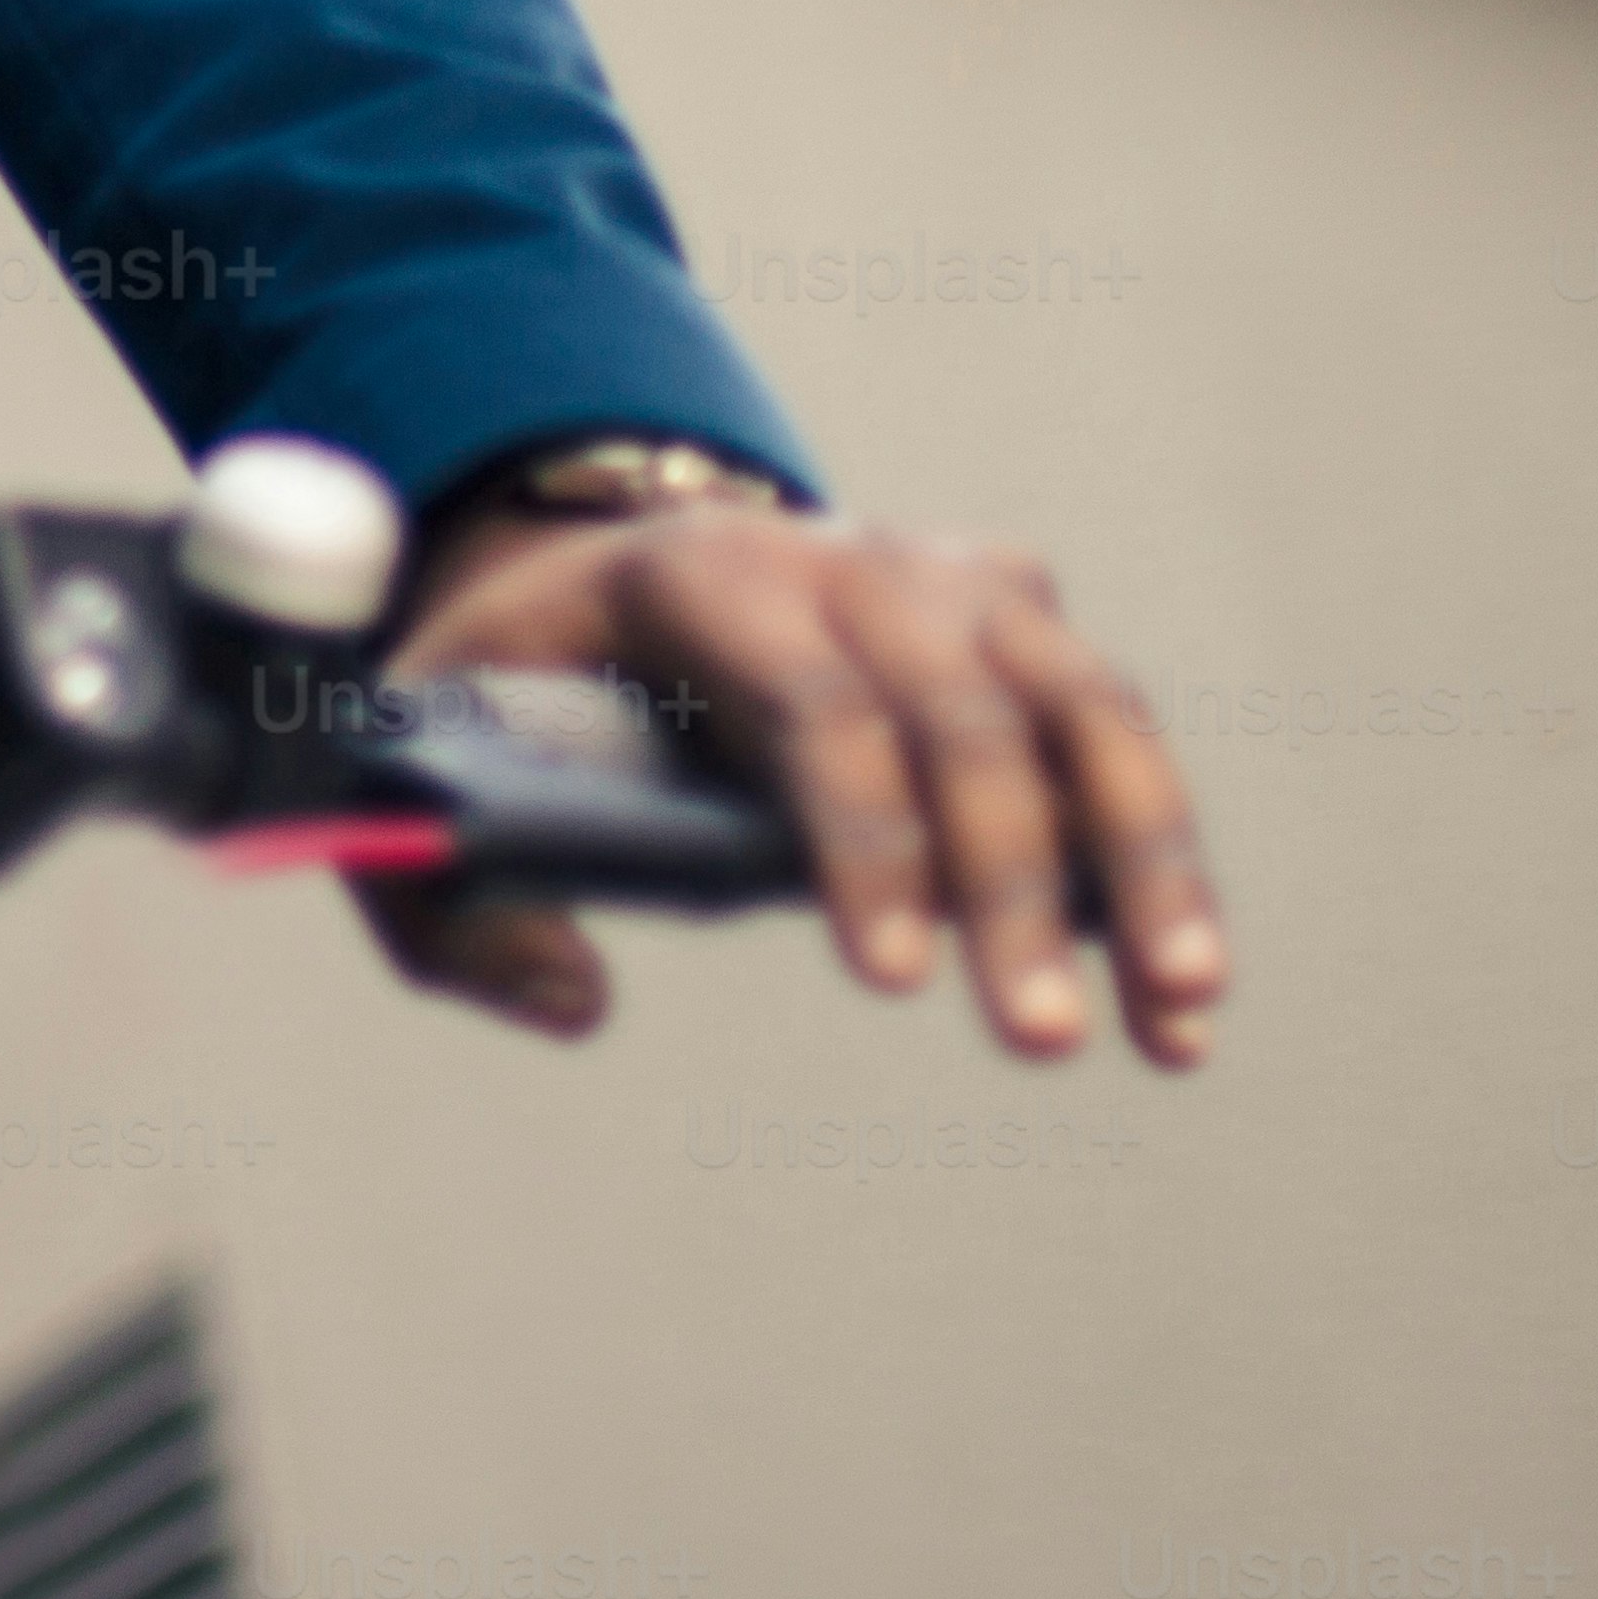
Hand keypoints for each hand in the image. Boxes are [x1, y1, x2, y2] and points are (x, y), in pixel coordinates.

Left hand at [355, 500, 1223, 1069]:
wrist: (601, 567)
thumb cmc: (508, 690)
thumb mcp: (417, 759)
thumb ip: (448, 896)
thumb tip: (573, 1000)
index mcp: (692, 574)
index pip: (807, 696)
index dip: (860, 833)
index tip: (889, 977)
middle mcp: (846, 558)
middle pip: (959, 712)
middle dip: (1007, 881)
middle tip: (1030, 1041)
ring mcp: (952, 578)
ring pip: (1077, 707)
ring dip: (1137, 861)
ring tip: (1172, 1019)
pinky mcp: (1020, 625)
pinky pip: (1112, 734)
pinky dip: (1161, 856)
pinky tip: (1180, 995)